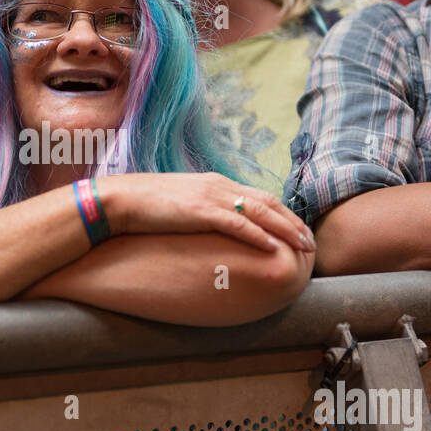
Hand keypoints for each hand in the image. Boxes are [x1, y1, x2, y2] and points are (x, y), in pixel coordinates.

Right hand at [98, 173, 315, 253]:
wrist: (119, 200)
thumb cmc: (144, 206)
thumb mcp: (180, 206)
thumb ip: (201, 211)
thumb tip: (213, 229)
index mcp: (215, 183)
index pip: (259, 196)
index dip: (283, 213)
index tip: (298, 229)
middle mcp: (219, 186)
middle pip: (268, 202)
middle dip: (293, 223)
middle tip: (311, 242)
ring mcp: (211, 197)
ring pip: (260, 212)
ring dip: (286, 230)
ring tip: (304, 246)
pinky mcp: (200, 211)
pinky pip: (237, 224)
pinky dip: (258, 234)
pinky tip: (273, 247)